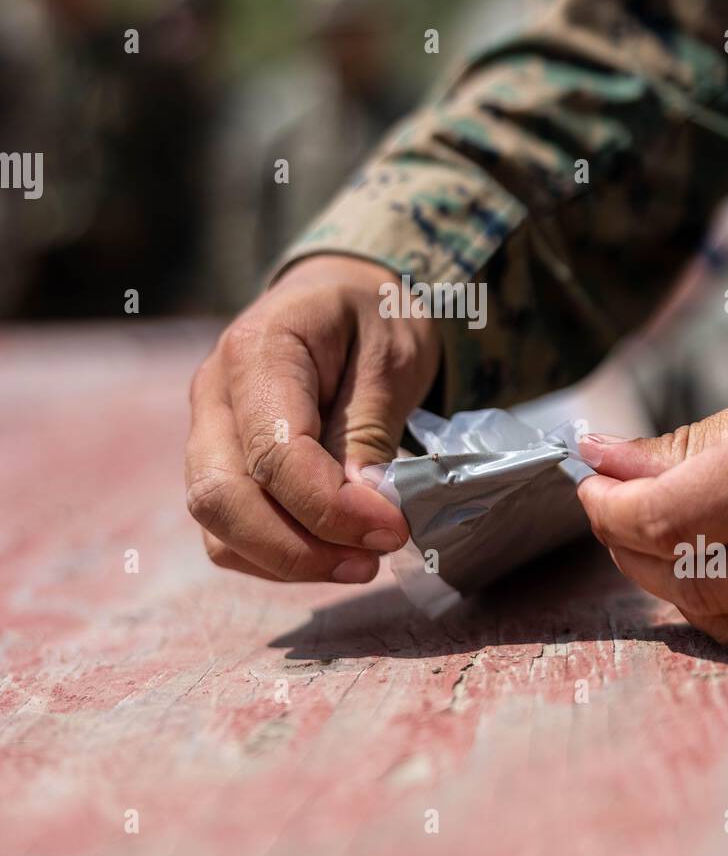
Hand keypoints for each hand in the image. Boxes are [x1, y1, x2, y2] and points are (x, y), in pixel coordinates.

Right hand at [186, 255, 440, 583]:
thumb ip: (370, 430)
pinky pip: (228, 534)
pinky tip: (332, 551)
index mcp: (256, 351)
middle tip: (372, 558)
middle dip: (297, 549)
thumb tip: (362, 509)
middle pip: (221, 498)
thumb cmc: (371, 318)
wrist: (342, 294)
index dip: (330, 508)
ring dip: (288, 560)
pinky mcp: (217, 467)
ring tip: (359, 559)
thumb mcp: (392, 356)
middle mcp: (212, 394)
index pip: (273, 453)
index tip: (392, 528)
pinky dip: (277, 557)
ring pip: (217, 527)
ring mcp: (206, 433)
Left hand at [577, 347, 727, 651]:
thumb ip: (691, 442)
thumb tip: (604, 459)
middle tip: (610, 509)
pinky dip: (719, 609)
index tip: (590, 486)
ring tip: (648, 540)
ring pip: (723, 622)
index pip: (664, 520)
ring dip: (665, 584)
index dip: (608, 511)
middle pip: (685, 580)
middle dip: (627, 548)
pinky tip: (702, 571)